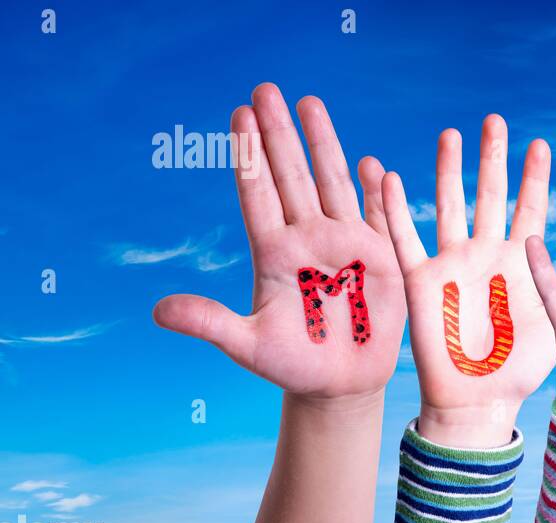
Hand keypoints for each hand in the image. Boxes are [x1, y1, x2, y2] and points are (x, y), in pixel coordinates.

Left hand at [153, 83, 404, 399]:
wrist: (339, 385)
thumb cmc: (291, 366)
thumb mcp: (247, 347)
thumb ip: (209, 323)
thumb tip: (158, 311)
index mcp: (275, 253)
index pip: (259, 193)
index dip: (250, 155)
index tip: (239, 115)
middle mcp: (308, 239)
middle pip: (292, 176)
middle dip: (280, 132)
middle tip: (266, 89)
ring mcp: (346, 246)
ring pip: (332, 184)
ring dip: (323, 144)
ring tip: (309, 103)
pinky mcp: (381, 261)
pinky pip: (378, 218)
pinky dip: (377, 193)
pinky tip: (372, 165)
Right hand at [382, 115, 555, 444]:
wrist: (478, 400)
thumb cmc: (521, 367)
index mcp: (520, 261)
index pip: (529, 208)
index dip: (534, 177)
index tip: (540, 144)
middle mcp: (485, 254)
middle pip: (489, 195)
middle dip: (492, 158)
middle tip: (496, 120)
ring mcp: (452, 264)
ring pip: (449, 205)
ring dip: (447, 170)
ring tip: (450, 134)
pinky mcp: (421, 281)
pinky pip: (405, 239)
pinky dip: (394, 210)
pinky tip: (388, 178)